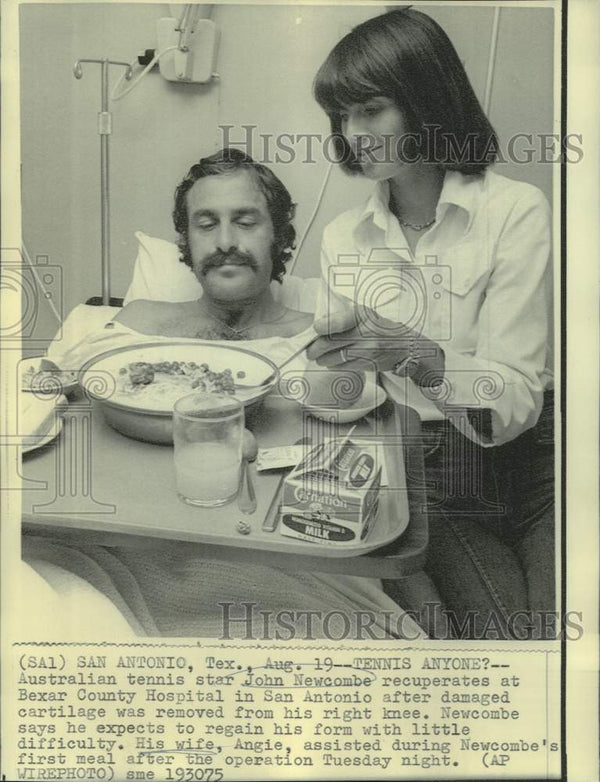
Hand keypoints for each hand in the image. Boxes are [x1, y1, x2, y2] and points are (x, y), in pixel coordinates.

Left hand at [307, 305, 444, 386]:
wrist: (405, 346)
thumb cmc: (381, 328)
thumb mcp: (366, 314)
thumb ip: (345, 317)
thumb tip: (320, 325)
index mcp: (362, 315)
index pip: (338, 321)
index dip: (323, 326)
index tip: (315, 329)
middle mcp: (364, 332)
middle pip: (330, 342)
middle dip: (315, 348)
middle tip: (309, 350)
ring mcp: (366, 350)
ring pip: (334, 357)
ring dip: (322, 359)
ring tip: (319, 357)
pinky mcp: (367, 363)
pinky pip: (343, 366)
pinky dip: (334, 365)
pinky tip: (332, 362)